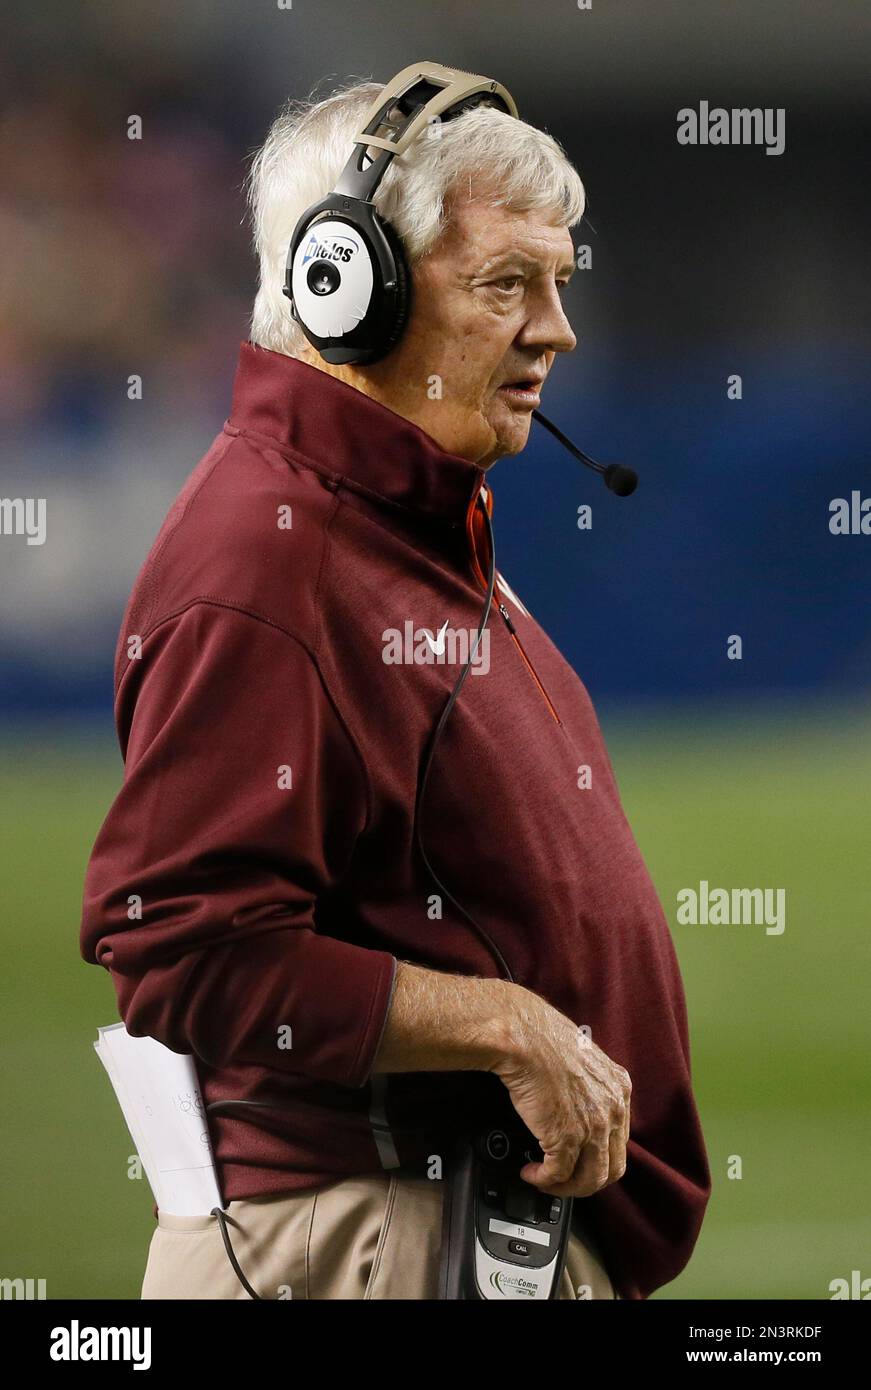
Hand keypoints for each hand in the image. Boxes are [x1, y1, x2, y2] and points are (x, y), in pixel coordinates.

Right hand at [489, 986, 630, 1196]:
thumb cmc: (543, 1039)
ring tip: (546, 1180)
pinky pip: (558, 1174)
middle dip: (585, 1180)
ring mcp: (592, 1127)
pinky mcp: (565, 1138)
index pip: (620, 1140)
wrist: (525, 1036)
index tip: (581, 1160)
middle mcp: (612, 1110)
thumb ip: (590, 1086)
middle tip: (565, 1180)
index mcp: (619, 1089)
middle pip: (611, 1168)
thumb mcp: (583, 1059)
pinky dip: (543, 1180)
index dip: (598, 1157)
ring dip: (566, 1188)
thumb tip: (576, 1107)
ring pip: (589, 1179)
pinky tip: (532, 1173)